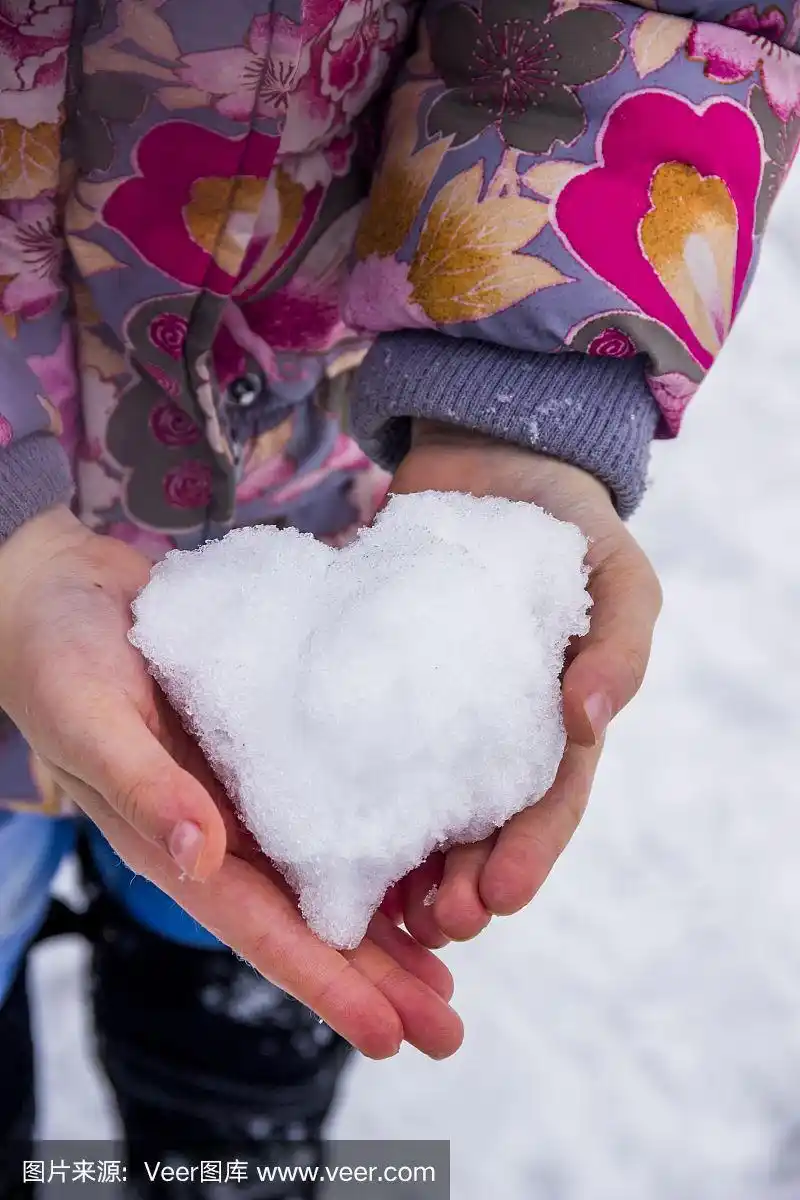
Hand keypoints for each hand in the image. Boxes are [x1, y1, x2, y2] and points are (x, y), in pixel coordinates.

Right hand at [0, 506, 462, 1058]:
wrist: (63, 589)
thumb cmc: (57, 654)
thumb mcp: (87, 714)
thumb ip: (139, 784)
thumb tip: (202, 856)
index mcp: (173, 840)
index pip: (258, 926)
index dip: (322, 982)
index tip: (388, 1033)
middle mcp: (220, 829)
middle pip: (307, 919)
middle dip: (376, 978)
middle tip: (448, 1032)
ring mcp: (248, 789)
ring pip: (328, 872)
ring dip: (387, 925)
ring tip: (449, 972)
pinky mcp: (269, 741)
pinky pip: (333, 799)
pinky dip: (378, 837)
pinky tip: (424, 859)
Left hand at [388, 421, 661, 945]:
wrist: (496, 458)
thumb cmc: (571, 526)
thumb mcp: (620, 577)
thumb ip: (618, 643)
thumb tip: (592, 717)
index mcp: (555, 722)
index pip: (548, 802)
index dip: (529, 853)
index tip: (500, 898)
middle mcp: (492, 729)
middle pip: (479, 821)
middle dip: (461, 880)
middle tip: (434, 925)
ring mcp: (432, 705)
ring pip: (418, 797)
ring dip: (404, 857)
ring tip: (382, 906)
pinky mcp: (379, 673)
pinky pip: (362, 734)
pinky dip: (350, 781)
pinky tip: (323, 817)